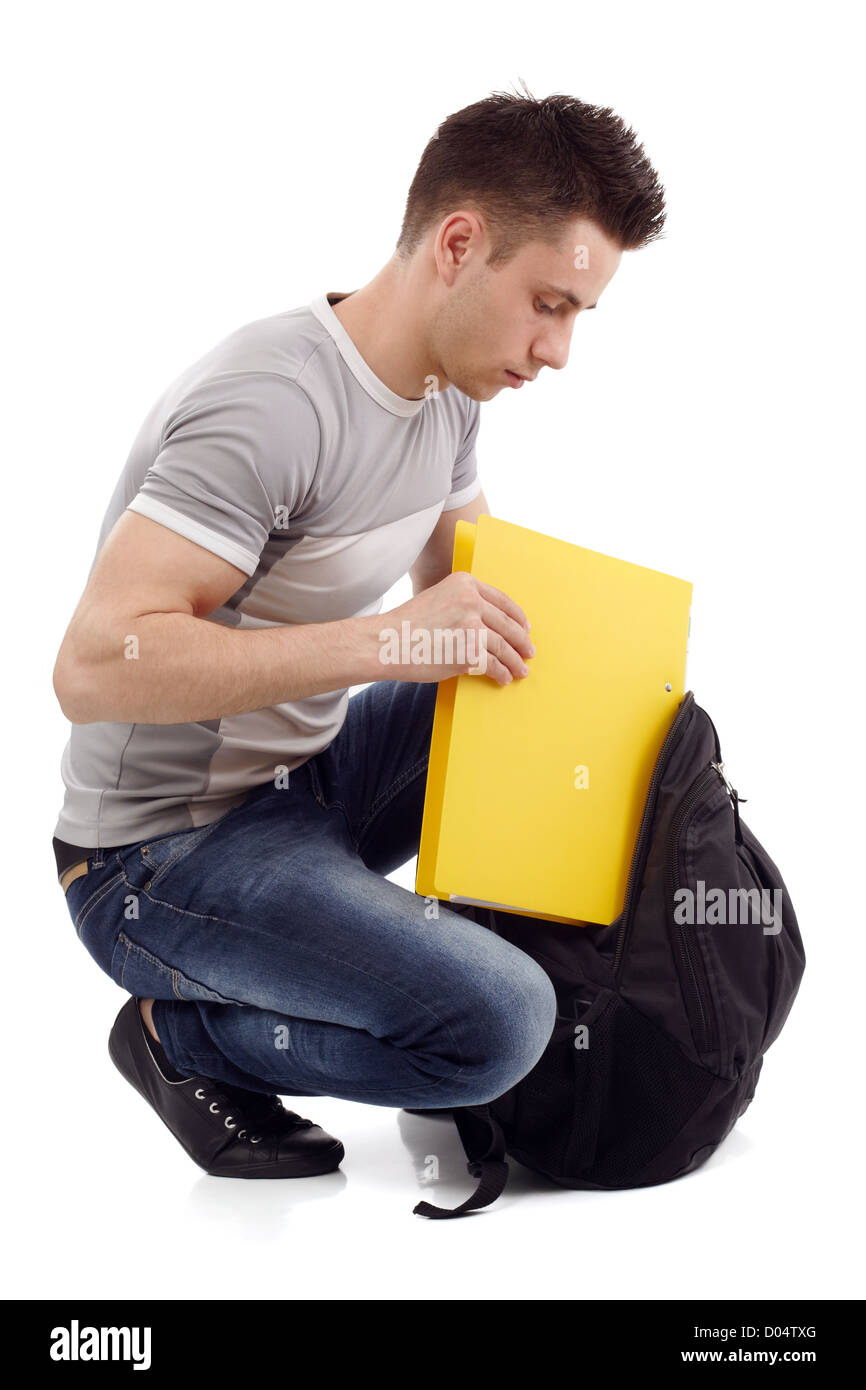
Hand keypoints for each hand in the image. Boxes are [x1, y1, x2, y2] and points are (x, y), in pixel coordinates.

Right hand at [376, 570, 534, 685]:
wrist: (387, 643)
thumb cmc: (407, 626)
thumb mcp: (437, 598)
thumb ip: (462, 604)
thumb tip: (488, 624)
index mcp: (465, 584)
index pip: (502, 600)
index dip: (517, 617)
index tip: (525, 627)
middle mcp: (472, 601)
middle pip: (507, 624)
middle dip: (521, 641)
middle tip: (529, 651)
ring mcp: (472, 627)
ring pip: (504, 646)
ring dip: (515, 661)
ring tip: (521, 670)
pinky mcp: (470, 653)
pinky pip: (494, 665)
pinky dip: (502, 673)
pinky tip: (504, 678)